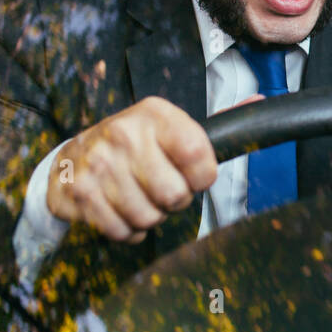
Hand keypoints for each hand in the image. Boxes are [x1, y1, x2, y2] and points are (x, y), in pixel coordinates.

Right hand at [45, 94, 259, 241]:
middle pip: (175, 195)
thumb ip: (217, 122)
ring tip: (136, 196)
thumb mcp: (170, 127)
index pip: (200, 156)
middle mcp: (124, 134)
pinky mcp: (80, 194)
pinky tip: (118, 209)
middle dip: (173, 201)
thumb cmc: (133, 146)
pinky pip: (122, 231)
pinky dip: (126, 230)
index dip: (202, 176)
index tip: (192, 175)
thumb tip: (261, 100)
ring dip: (149, 216)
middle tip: (159, 188)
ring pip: (149, 217)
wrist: (70, 158)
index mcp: (154, 113)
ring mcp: (98, 164)